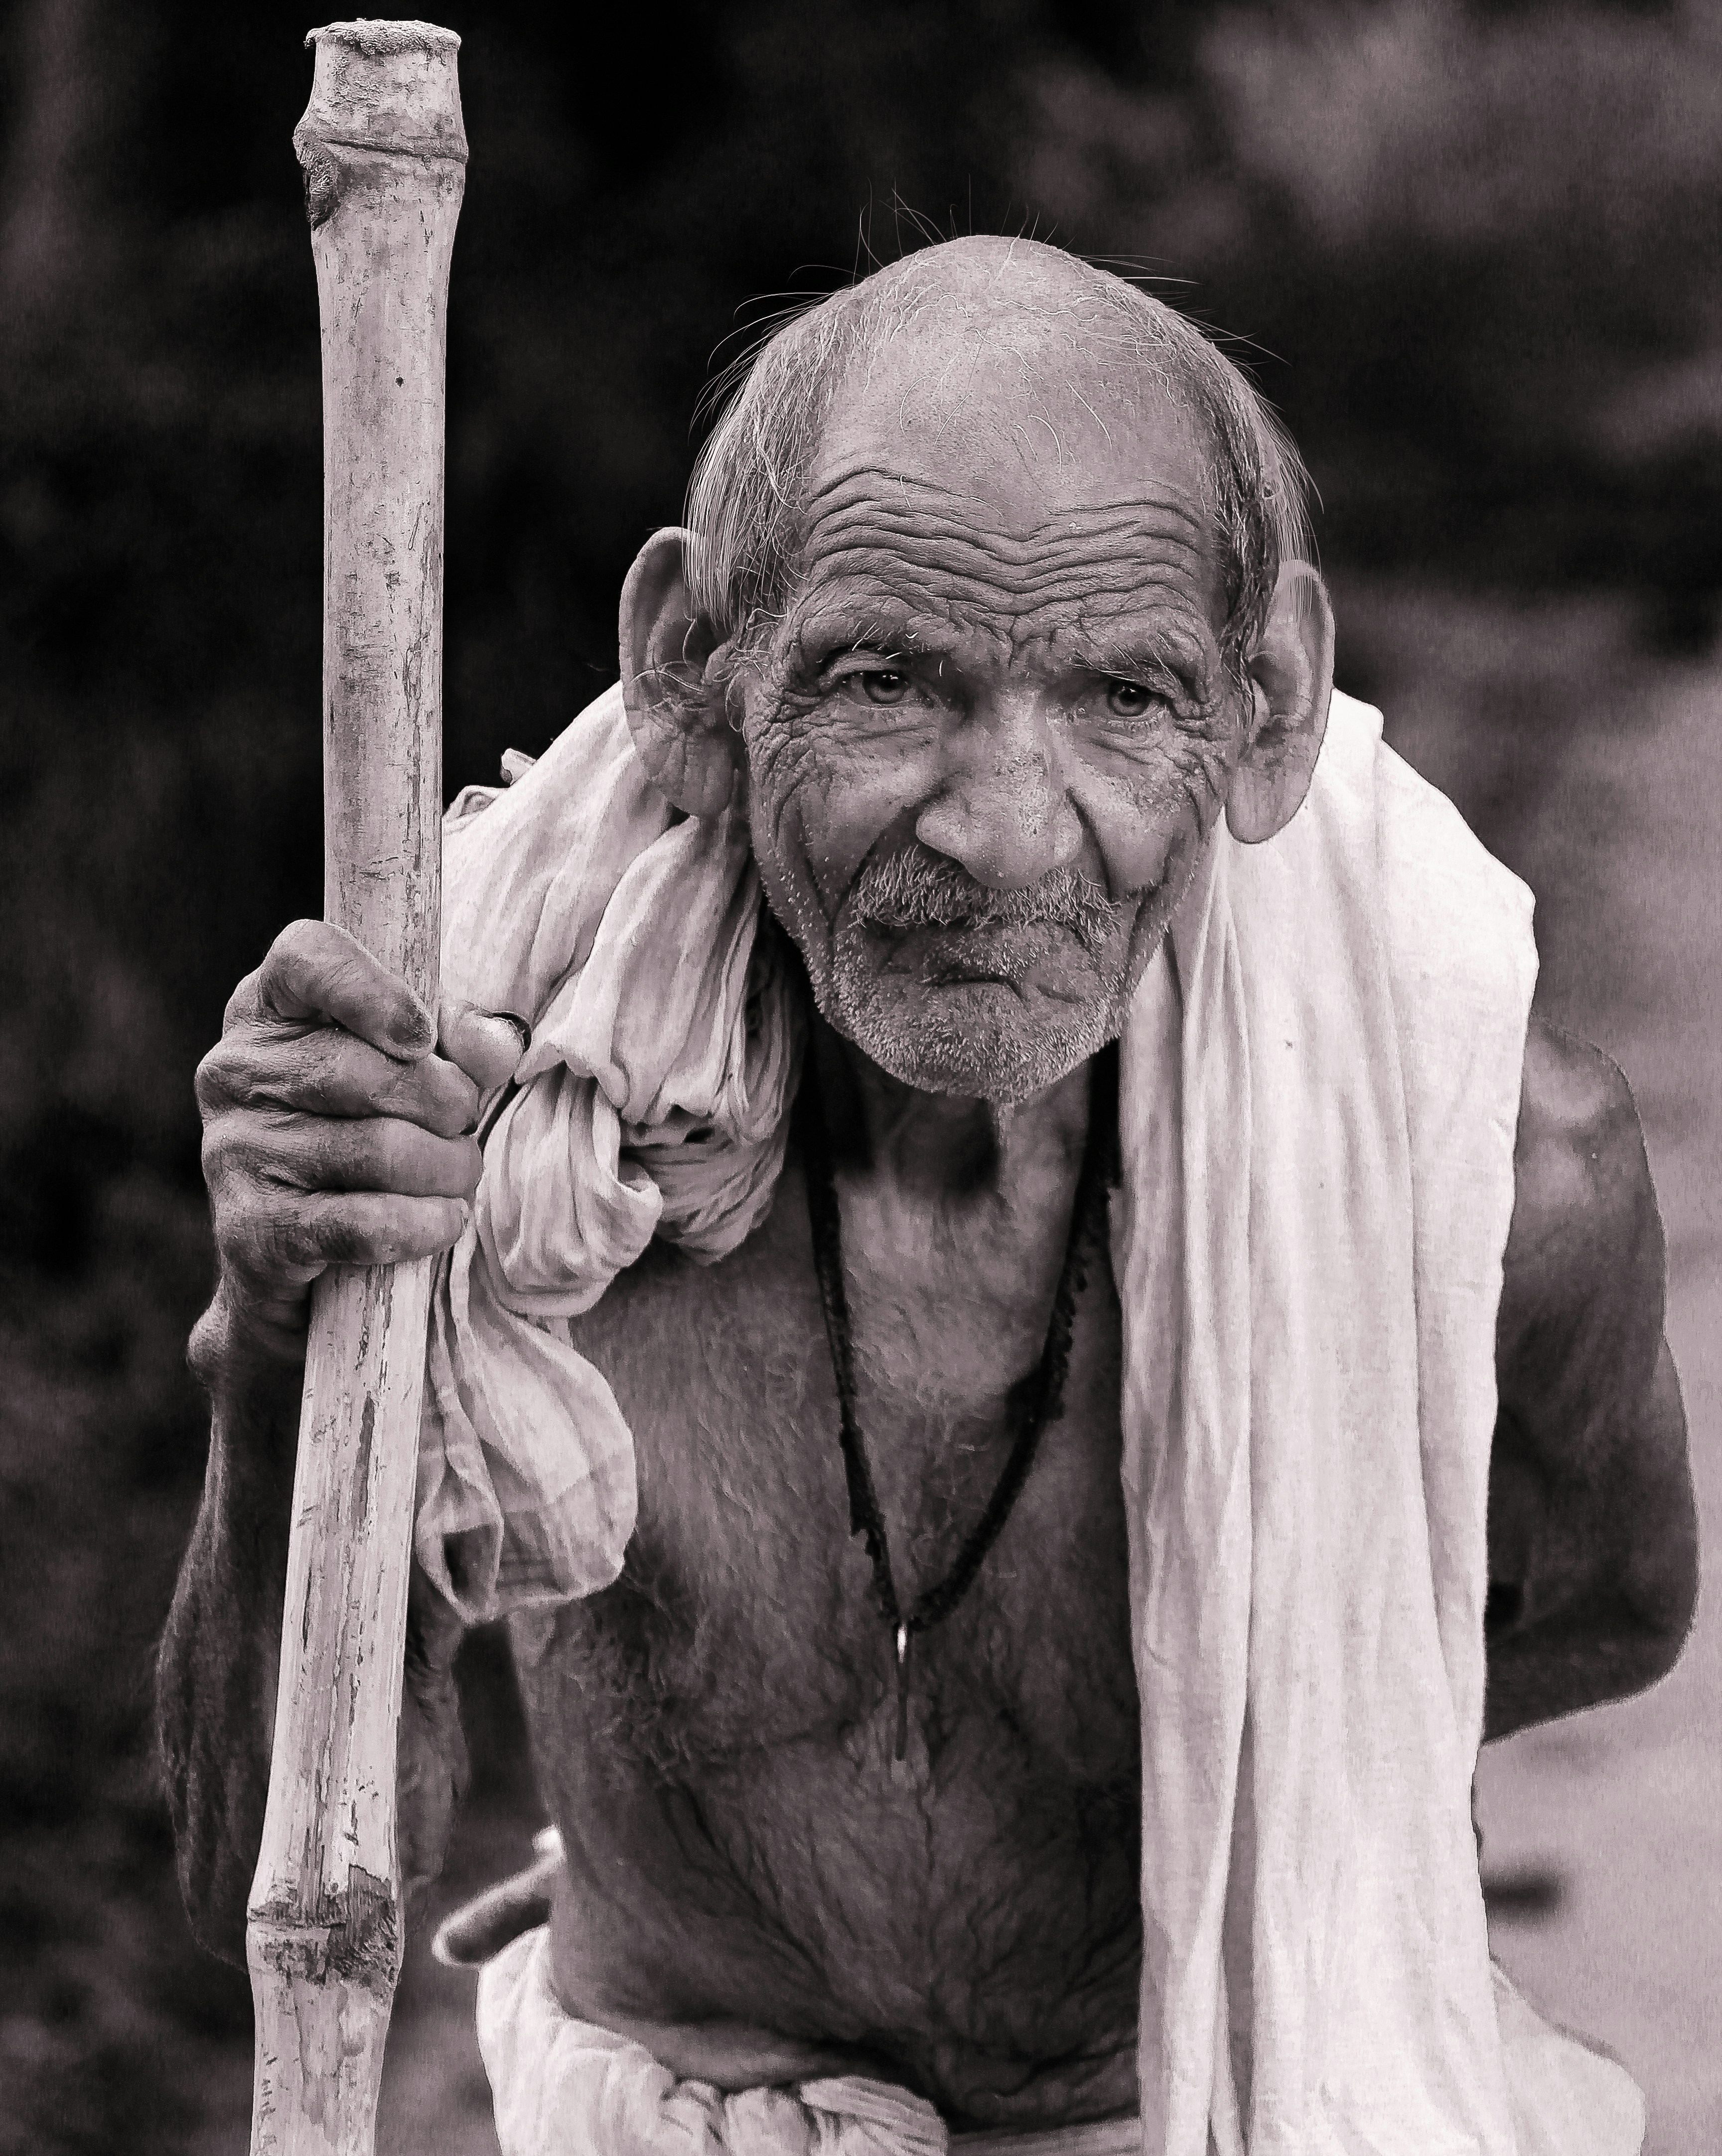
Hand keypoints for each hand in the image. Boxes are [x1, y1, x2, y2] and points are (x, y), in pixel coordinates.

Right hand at [195, 918, 527, 1366]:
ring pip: (379, 1150)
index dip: (373, 989)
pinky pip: (364, 1223)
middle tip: (465, 1125)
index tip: (424, 1037)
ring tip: (458, 1174)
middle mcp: (235, 1072)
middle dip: (446, 1104)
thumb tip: (498, 1045)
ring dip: (447, 1169)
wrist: (295, 1266)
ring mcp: (234, 1152)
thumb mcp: (410, 1076)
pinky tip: (444, 1221)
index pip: (305, 958)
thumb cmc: (364, 1143)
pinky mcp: (252, 1231)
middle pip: (363, 1070)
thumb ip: (457, 1045)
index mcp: (268, 1010)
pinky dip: (423, 1224)